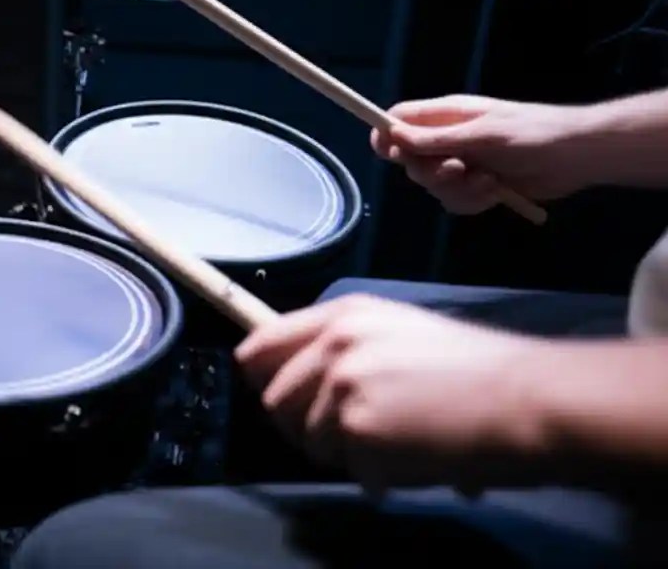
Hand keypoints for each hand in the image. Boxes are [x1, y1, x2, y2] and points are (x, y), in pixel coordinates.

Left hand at [234, 294, 547, 495]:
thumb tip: (306, 388)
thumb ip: (350, 352)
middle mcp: (333, 341)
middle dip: (307, 429)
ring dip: (351, 455)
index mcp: (345, 314)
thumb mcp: (404, 336)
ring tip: (403, 444)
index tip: (273, 394)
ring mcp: (340, 382)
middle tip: (355, 439)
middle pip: (275, 401)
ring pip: (311, 442)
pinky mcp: (355, 425)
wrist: (527, 398)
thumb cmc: (483, 371)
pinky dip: (383, 476)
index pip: (262, 343)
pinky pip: (351, 468)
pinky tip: (420, 459)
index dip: (262, 375)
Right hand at [370, 94, 589, 213]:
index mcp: (446, 115)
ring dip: (458, 190)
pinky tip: (495, 192)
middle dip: (432, 172)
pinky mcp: (476, 187)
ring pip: (433, 186)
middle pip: (410, 160)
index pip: (399, 120)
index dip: (387, 135)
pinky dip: (473, 201)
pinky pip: (454, 202)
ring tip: (488, 182)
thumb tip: (392, 135)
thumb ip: (436, 139)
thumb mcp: (482, 134)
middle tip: (458, 170)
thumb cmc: (532, 134)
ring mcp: (461, 164)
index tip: (391, 153)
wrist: (576, 157)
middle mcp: (448, 139)